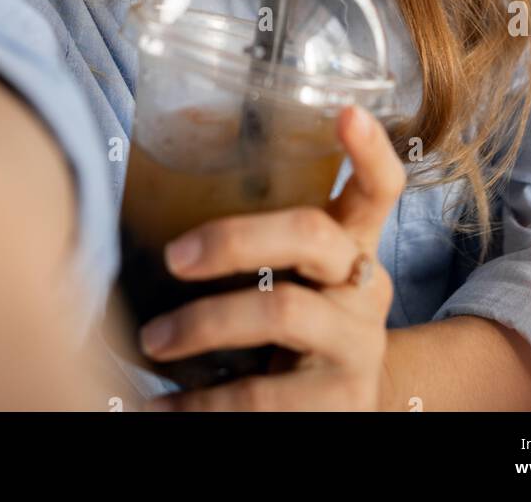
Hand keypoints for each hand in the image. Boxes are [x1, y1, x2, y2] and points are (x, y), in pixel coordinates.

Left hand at [141, 104, 405, 410]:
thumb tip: (151, 173)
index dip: (370, 150)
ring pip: (281, 311)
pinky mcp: (340, 406)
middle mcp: (366, 287)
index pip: (379, 188)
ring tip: (152, 340)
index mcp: (353, 242)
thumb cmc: (290, 325)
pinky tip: (160, 408)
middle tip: (174, 254)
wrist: (334, 416)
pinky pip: (262, 397)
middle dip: (235, 237)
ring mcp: (359, 346)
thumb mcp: (287, 276)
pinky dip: (199, 405)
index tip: (347, 112)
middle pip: (312, 235)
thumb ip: (253, 235)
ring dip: (202, 324)